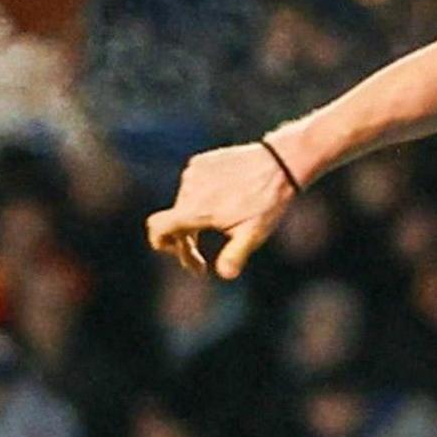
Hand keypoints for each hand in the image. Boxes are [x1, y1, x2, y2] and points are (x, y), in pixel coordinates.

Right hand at [144, 136, 302, 279]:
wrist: (279, 161)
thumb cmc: (267, 202)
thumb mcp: (253, 234)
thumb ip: (235, 255)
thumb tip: (224, 274)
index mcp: (197, 208)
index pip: (157, 227)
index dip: (160, 243)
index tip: (177, 255)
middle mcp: (190, 188)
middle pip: (173, 221)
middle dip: (184, 242)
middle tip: (201, 263)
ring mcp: (194, 172)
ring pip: (183, 204)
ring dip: (193, 220)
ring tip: (217, 229)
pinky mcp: (201, 162)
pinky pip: (191, 187)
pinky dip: (200, 200)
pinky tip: (222, 205)